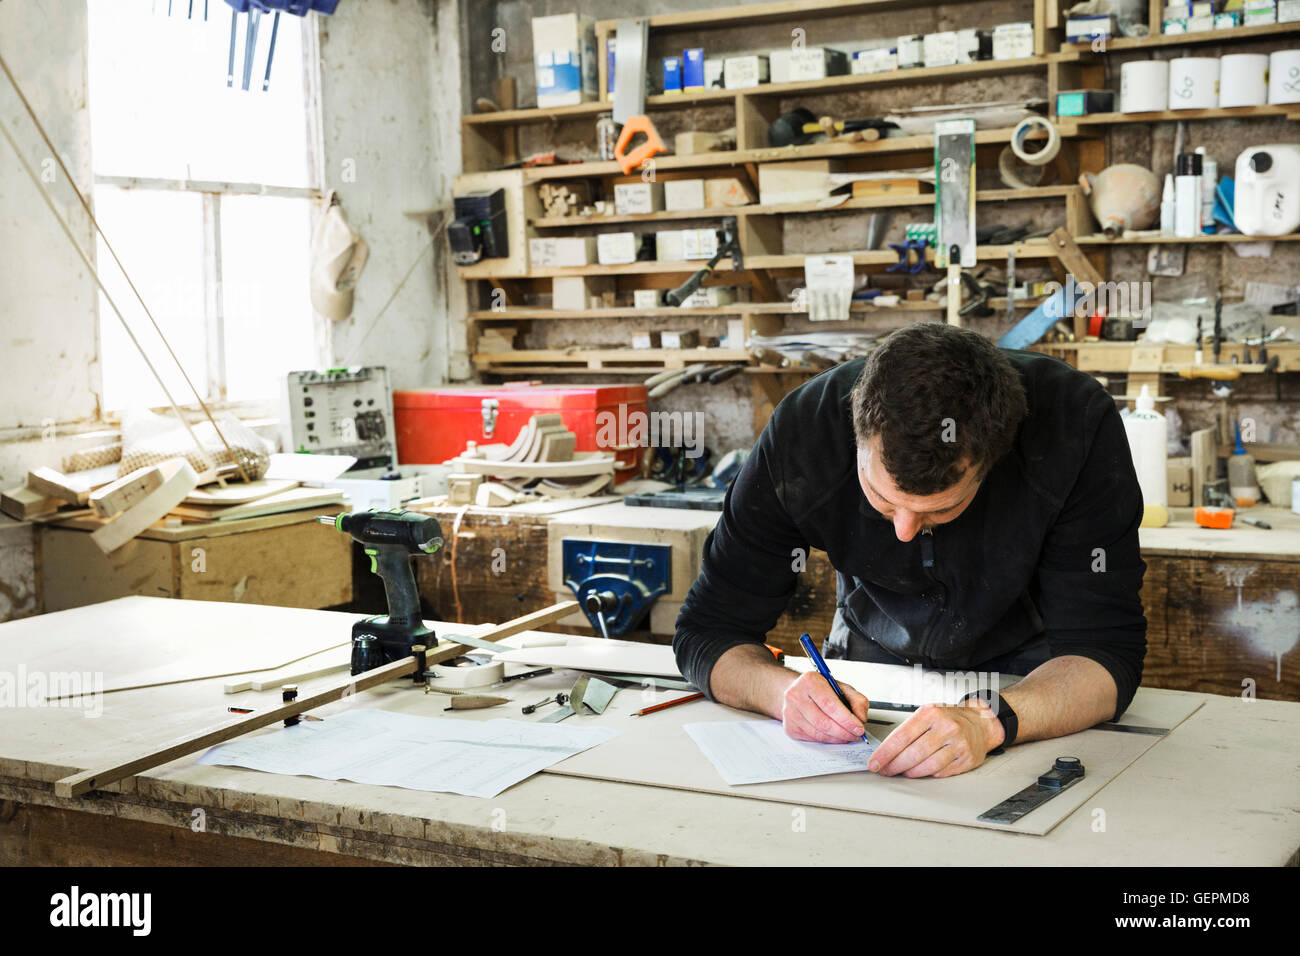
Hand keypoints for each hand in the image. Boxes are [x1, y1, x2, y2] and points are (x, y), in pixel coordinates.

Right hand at [781, 671, 870, 742]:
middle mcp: (796, 696)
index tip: (859, 727)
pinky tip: (835, 735)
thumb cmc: (821, 689)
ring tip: (848, 735)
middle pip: (823, 722)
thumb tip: (861, 718)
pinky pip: (813, 739)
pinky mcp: (790, 728)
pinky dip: (828, 740)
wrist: (799, 692)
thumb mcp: (842, 687)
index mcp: (810, 681)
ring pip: (819, 734)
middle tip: (857, 735)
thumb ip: (857, 700)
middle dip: (844, 732)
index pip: (830, 704)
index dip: (847, 719)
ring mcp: (790, 713)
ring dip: (838, 738)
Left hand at [868, 699, 1003, 777]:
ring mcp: (959, 743)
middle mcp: (946, 727)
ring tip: (903, 772)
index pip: (901, 736)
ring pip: (928, 766)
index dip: (885, 753)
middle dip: (894, 765)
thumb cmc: (948, 719)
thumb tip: (884, 752)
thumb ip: (907, 730)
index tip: (874, 763)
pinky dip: (929, 774)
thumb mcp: (926, 714)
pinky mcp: (967, 759)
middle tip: (885, 771)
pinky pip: (942, 772)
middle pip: (913, 753)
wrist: (979, 722)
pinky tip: (922, 772)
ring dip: (910, 772)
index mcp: (931, 713)